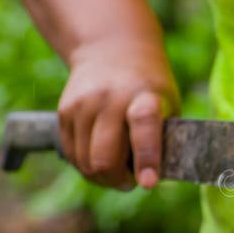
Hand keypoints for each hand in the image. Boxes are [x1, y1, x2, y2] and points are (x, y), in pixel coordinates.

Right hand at [57, 38, 179, 189]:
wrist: (111, 49)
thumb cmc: (149, 87)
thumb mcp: (168, 104)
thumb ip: (162, 138)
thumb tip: (150, 180)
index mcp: (144, 95)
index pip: (144, 124)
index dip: (147, 157)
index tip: (148, 183)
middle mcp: (110, 98)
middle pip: (104, 157)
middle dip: (120, 181)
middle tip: (133, 181)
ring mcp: (83, 105)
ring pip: (85, 163)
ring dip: (103, 178)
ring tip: (119, 171)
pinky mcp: (64, 112)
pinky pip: (72, 155)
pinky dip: (87, 167)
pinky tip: (100, 159)